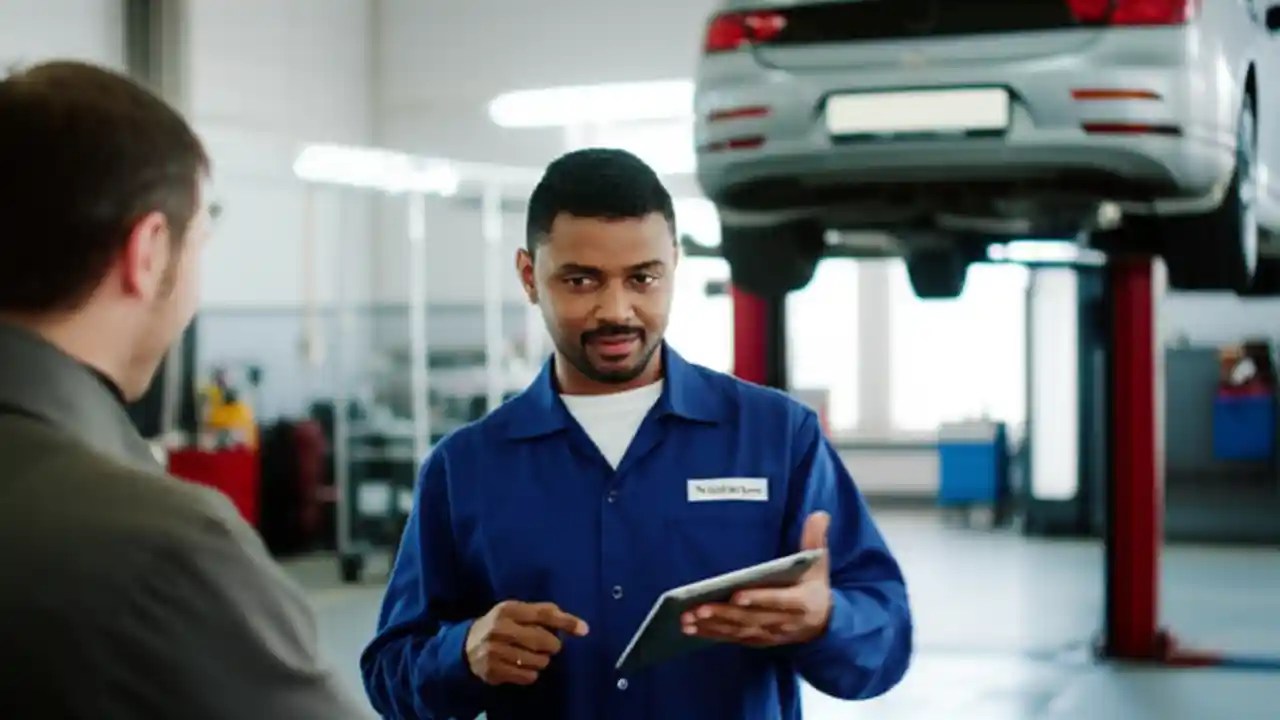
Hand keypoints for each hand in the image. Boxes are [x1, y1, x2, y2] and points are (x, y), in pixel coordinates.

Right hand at [465, 600, 588, 685]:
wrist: (466, 646)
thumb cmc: (501, 625)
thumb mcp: (516, 612)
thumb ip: (543, 613)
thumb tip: (577, 624)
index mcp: (508, 610)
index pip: (543, 614)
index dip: (566, 622)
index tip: (584, 629)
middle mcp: (500, 629)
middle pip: (543, 640)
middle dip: (553, 645)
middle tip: (549, 645)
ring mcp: (495, 651)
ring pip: (538, 661)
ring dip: (542, 660)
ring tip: (533, 655)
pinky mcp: (493, 671)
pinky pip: (528, 676)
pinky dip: (531, 673)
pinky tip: (524, 666)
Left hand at [682, 511, 833, 647]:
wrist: (824, 624)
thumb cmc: (815, 587)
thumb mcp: (820, 564)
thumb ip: (816, 539)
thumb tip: (819, 514)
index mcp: (801, 602)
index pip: (778, 601)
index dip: (759, 599)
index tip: (737, 595)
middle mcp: (784, 622)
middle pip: (752, 619)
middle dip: (724, 614)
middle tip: (699, 608)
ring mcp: (769, 633)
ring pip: (739, 630)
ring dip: (712, 625)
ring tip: (688, 618)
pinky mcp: (757, 639)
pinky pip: (733, 638)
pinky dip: (712, 634)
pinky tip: (691, 629)